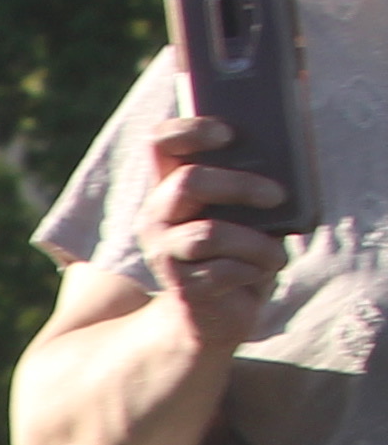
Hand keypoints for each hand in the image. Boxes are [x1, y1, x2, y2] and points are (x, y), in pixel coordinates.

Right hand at [141, 114, 290, 350]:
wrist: (218, 314)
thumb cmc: (239, 252)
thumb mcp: (244, 210)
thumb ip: (250, 184)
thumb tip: (287, 164)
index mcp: (171, 188)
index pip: (162, 143)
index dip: (191, 130)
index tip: (229, 135)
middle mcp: (156, 218)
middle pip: (189, 182)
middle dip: (242, 186)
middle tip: (278, 196)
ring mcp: (163, 253)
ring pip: (209, 234)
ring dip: (256, 242)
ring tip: (275, 253)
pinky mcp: (181, 287)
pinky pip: (224, 271)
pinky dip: (253, 270)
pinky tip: (259, 273)